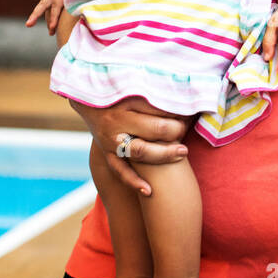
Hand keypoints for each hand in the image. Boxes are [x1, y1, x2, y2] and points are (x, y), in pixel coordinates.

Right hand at [26, 0, 79, 39]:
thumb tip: (83, 4)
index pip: (56, 5)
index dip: (54, 17)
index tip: (53, 29)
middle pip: (43, 4)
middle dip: (36, 15)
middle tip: (28, 25)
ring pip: (45, 3)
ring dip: (43, 16)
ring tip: (45, 30)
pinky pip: (50, 1)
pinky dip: (49, 11)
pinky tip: (52, 20)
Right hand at [70, 98, 189, 195]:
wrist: (88, 100)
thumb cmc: (119, 92)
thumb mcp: (134, 86)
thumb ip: (155, 92)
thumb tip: (184, 97)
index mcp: (126, 101)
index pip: (160, 108)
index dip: (178, 112)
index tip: (189, 112)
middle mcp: (117, 121)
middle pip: (154, 129)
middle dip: (175, 132)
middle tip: (186, 130)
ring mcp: (110, 140)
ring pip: (140, 152)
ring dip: (163, 155)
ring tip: (182, 152)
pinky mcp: (107, 153)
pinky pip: (120, 171)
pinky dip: (134, 181)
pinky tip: (149, 191)